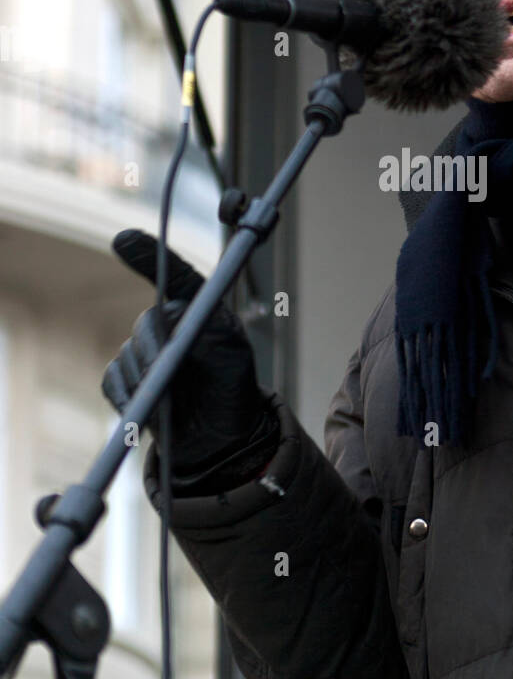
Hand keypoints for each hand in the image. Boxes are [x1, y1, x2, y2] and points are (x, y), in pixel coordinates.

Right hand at [102, 229, 271, 474]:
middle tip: (165, 375)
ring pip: (129, 357)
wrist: (220, 438)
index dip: (148, 255)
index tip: (123, 239)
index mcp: (195, 309)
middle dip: (154, 351)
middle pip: (146, 325)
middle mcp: (166, 324)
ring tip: (175, 403)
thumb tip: (168, 321)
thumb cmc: (233, 388)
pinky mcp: (125, 379)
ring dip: (147, 382)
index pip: (173, 275)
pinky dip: (129, 397)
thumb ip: (205, 330)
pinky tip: (151, 410)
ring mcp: (142, 351)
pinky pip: (114, 381)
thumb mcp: (232, 353)